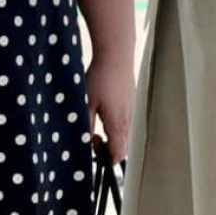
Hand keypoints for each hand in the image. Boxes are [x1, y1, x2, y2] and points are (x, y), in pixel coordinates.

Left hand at [85, 47, 134, 163]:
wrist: (116, 55)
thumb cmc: (100, 78)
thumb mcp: (87, 103)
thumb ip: (86, 125)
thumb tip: (84, 142)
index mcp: (117, 124)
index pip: (118, 155)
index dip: (106, 159)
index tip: (93, 149)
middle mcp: (128, 121)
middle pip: (122, 147)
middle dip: (108, 148)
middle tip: (92, 136)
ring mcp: (131, 111)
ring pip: (124, 135)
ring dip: (112, 136)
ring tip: (96, 120)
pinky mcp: (131, 102)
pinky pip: (125, 122)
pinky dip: (115, 125)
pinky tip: (103, 109)